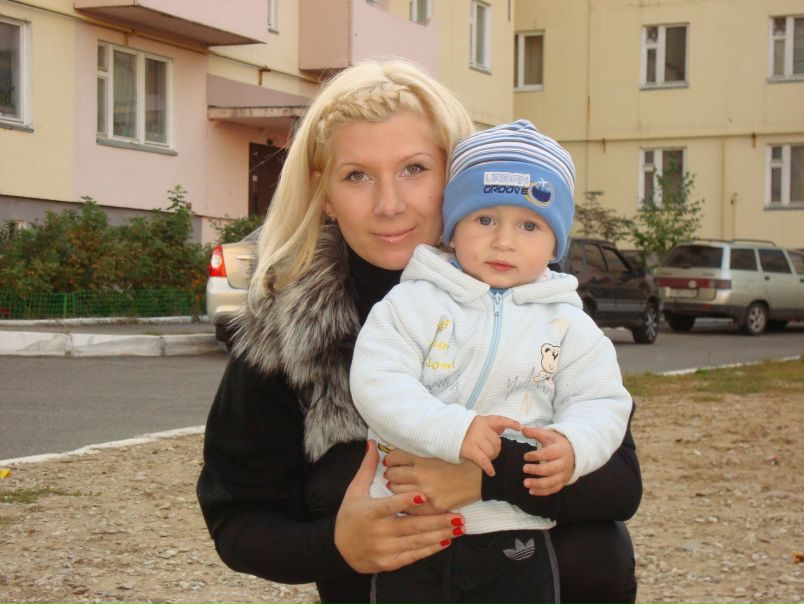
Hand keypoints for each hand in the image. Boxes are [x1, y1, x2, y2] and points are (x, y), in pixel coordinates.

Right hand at [334, 441, 463, 572]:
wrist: (338, 549)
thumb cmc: (348, 516)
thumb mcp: (354, 491)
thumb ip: (367, 468)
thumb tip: (373, 444)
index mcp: (369, 513)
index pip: (390, 506)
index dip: (406, 501)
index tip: (423, 495)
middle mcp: (378, 532)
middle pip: (411, 526)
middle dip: (437, 521)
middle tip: (458, 515)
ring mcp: (384, 549)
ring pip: (416, 541)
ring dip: (439, 534)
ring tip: (458, 527)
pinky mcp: (389, 562)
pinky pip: (413, 555)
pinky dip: (430, 549)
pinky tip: (445, 541)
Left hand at [383, 448, 481, 513]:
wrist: (482, 477)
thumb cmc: (462, 460)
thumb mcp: (440, 449)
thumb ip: (419, 451)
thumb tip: (399, 453)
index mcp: (422, 458)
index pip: (394, 457)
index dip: (391, 459)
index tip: (392, 461)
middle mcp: (421, 475)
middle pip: (392, 474)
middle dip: (392, 473)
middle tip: (394, 474)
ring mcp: (426, 493)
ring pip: (397, 491)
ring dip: (396, 488)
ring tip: (401, 486)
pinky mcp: (434, 507)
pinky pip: (410, 508)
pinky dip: (407, 504)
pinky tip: (410, 500)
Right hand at [460, 415, 521, 475]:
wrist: (448, 434)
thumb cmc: (466, 431)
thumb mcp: (479, 424)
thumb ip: (492, 426)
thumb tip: (505, 427)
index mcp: (484, 421)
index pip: (500, 420)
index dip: (511, 423)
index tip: (520, 427)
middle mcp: (480, 428)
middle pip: (497, 442)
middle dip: (495, 449)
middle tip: (488, 451)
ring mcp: (475, 439)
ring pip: (491, 451)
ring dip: (490, 457)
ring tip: (484, 457)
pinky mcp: (470, 450)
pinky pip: (484, 460)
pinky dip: (488, 467)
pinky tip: (491, 472)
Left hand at [521, 427, 574, 495]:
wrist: (574, 453)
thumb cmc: (557, 444)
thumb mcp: (548, 435)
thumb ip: (535, 432)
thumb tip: (522, 429)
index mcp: (561, 450)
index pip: (549, 454)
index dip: (537, 456)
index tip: (525, 456)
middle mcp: (564, 464)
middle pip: (551, 469)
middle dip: (537, 470)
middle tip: (524, 469)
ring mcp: (564, 474)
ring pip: (552, 482)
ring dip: (538, 484)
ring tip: (525, 483)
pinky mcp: (562, 482)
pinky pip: (553, 489)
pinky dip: (543, 492)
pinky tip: (531, 491)